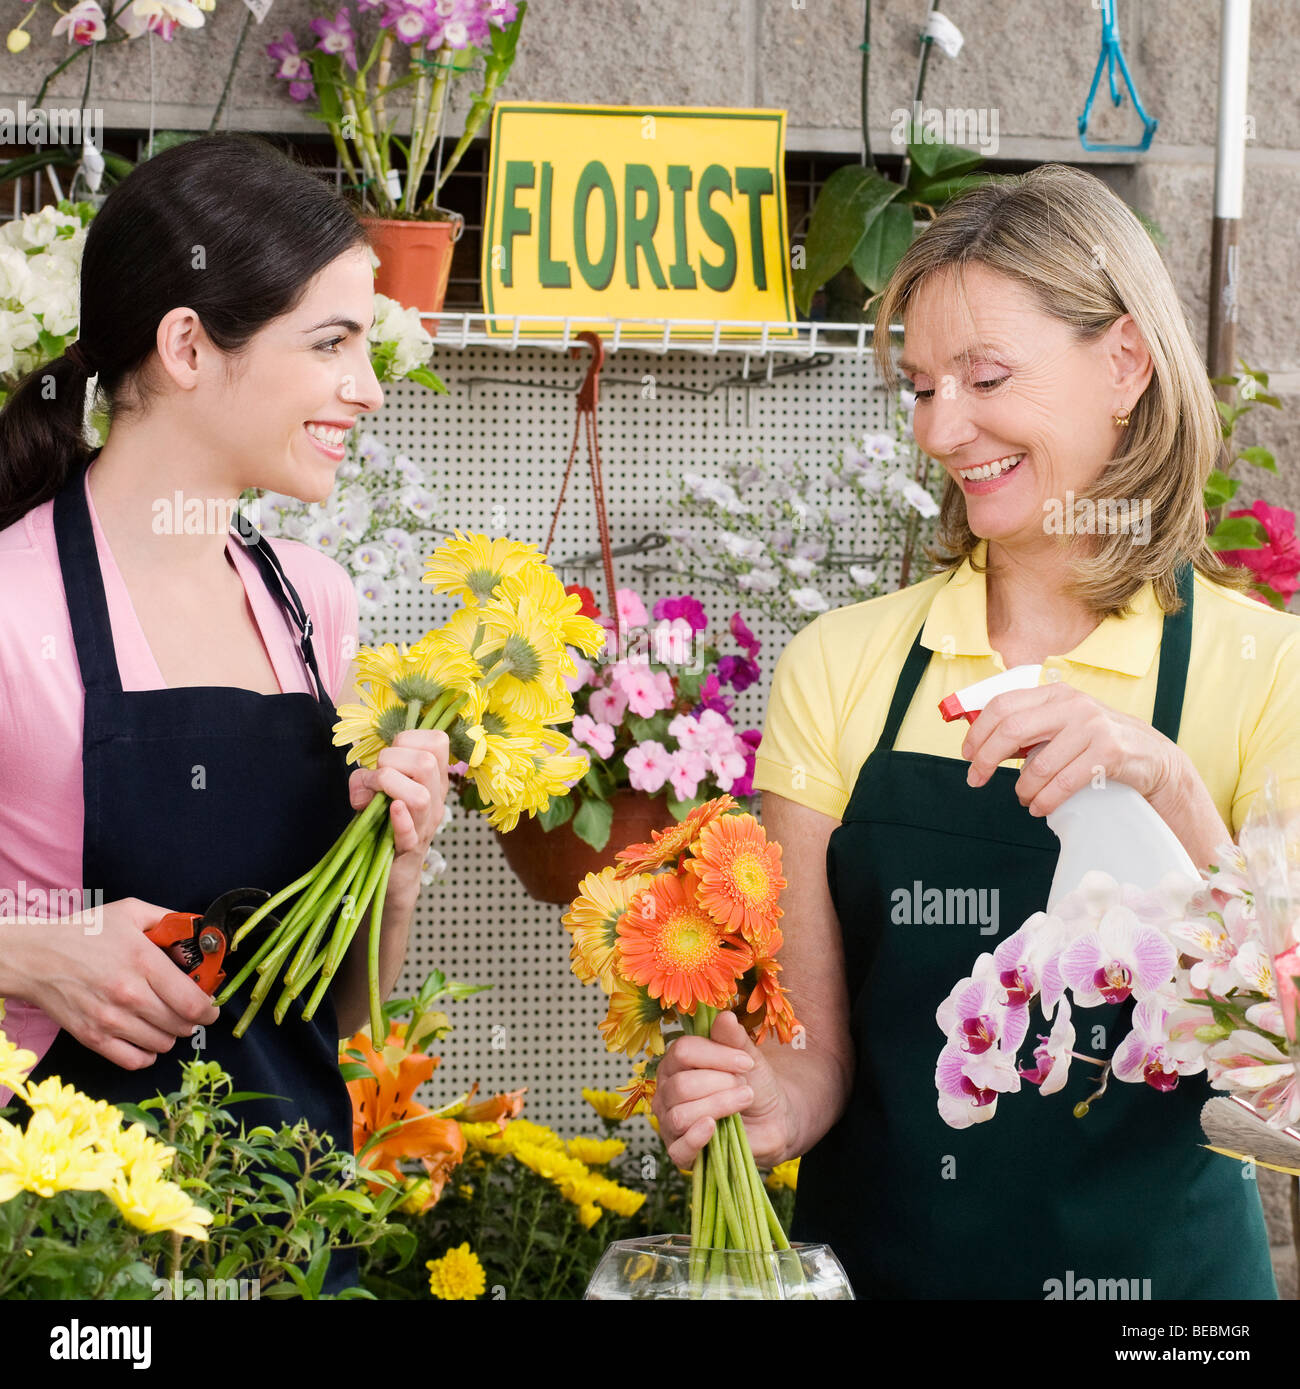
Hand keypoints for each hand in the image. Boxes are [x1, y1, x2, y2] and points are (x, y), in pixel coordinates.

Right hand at [8, 898, 220, 1070]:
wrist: (37, 957)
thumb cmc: (86, 932)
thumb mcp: (133, 912)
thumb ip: (172, 923)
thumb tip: (201, 940)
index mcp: (143, 962)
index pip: (193, 1002)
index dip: (210, 1009)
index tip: (211, 1007)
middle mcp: (129, 995)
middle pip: (182, 1025)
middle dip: (193, 1019)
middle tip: (187, 1009)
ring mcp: (110, 1020)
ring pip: (163, 1044)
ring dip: (170, 1034)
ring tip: (163, 1019)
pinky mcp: (93, 1038)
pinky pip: (136, 1061)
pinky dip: (148, 1053)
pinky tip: (146, 1038)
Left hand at [348, 729, 449, 876]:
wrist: (394, 873)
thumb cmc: (386, 824)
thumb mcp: (379, 792)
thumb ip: (367, 778)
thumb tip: (361, 780)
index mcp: (434, 779)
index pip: (438, 742)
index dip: (409, 739)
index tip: (391, 756)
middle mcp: (436, 799)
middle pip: (426, 762)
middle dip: (391, 760)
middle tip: (376, 778)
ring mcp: (425, 825)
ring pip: (421, 795)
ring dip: (388, 785)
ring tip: (374, 795)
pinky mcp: (409, 849)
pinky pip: (410, 833)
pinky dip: (400, 819)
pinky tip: (392, 810)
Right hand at [652, 1011, 791, 1169]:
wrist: (770, 1120)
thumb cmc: (752, 1083)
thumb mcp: (747, 1058)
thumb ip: (734, 1038)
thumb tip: (724, 1016)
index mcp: (677, 1062)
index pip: (683, 1051)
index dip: (716, 1055)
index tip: (747, 1062)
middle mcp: (666, 1090)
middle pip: (681, 1085)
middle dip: (720, 1084)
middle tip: (744, 1087)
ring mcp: (669, 1122)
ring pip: (681, 1115)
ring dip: (718, 1107)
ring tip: (742, 1101)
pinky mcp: (679, 1151)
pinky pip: (678, 1148)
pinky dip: (696, 1138)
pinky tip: (713, 1128)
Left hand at [961, 681, 1182, 816]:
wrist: (1152, 756)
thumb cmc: (1096, 742)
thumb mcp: (1062, 724)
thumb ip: (1029, 727)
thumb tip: (981, 743)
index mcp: (1054, 693)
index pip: (1002, 705)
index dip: (977, 731)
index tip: (966, 754)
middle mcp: (1072, 704)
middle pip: (1012, 729)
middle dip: (986, 759)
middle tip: (976, 779)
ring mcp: (1093, 726)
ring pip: (1038, 764)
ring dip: (1023, 789)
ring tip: (1024, 798)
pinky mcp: (1109, 752)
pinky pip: (1064, 782)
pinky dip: (1045, 800)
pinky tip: (1039, 807)